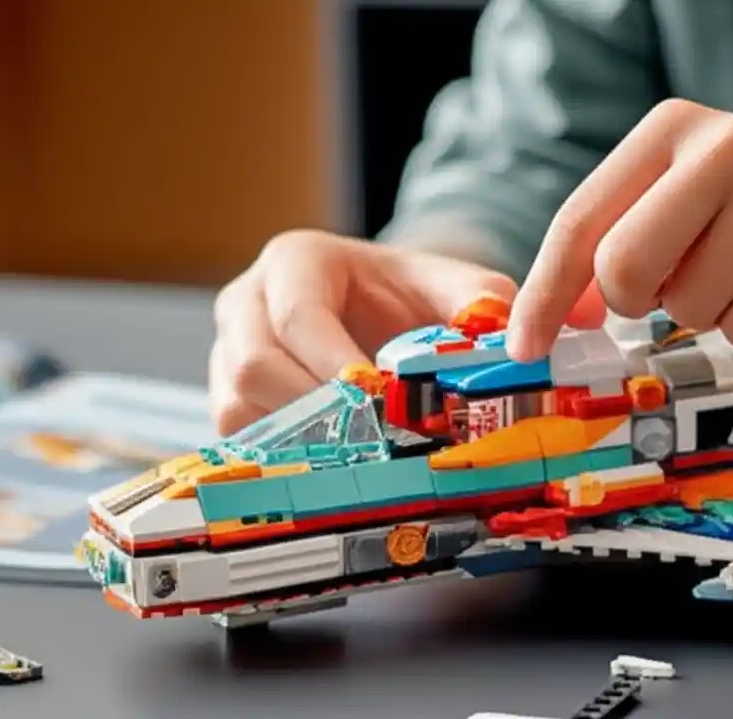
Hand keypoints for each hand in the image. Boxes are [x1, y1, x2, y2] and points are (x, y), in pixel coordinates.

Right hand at [210, 230, 516, 433]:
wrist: (381, 307)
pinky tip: (328, 470)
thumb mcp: (453, 286)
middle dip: (313, 411)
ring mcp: (226, 351)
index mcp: (295, 261)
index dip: (333, 364)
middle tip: (370, 443)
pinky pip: (236, 438)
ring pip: (236, 407)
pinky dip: (279, 459)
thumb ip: (481, 303)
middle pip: (253, 364)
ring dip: (294, 442)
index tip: (377, 401)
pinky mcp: (225, 397)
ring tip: (354, 461)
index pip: (298, 315)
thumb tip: (506, 341)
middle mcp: (247, 302)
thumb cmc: (410, 297)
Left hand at [506, 98, 732, 359]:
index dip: (545, 292)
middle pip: (624, 267)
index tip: (526, 346)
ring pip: (689, 306)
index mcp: (671, 129)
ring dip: (707, 313)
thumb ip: (608, 250)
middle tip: (670, 290)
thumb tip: (545, 320)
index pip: (580, 220)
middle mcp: (725, 144)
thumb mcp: (678, 209)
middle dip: (636, 302)